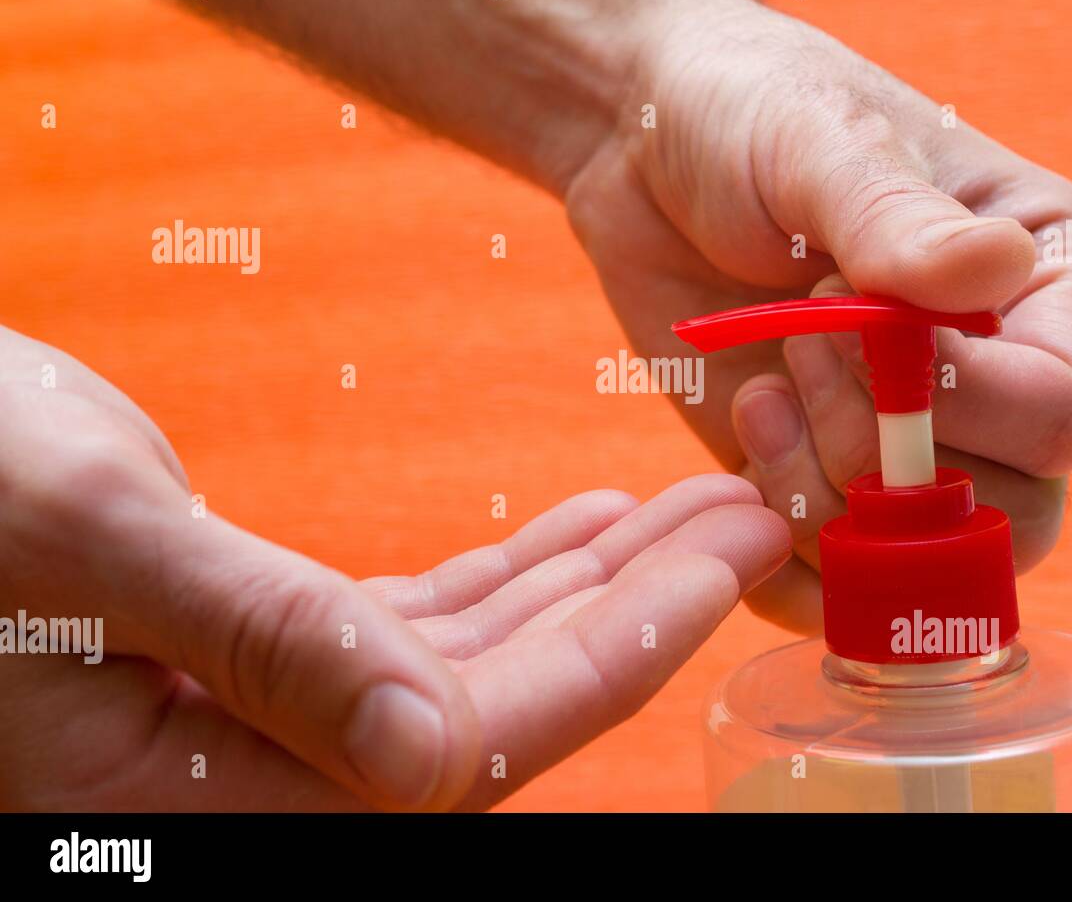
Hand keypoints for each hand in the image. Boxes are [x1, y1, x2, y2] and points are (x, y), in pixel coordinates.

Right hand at [0, 328, 789, 809]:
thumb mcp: (84, 542)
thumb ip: (258, 644)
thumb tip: (426, 755)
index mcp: (194, 800)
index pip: (458, 747)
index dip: (607, 657)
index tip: (720, 565)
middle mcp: (242, 783)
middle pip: (492, 708)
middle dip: (632, 612)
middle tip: (750, 517)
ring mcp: (257, 721)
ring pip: (469, 662)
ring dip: (586, 585)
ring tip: (691, 508)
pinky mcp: (261, 658)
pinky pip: (416, 628)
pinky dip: (509, 575)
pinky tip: (585, 530)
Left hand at [566, 1, 1071, 630]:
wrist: (646, 157)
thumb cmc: (748, 118)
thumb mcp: (818, 144)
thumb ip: (896, 218)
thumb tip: (996, 272)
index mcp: (1043, 284)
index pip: (1063, 410)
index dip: (963, 402)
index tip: (855, 323)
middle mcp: (1000, 379)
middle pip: (1014, 518)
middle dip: (883, 459)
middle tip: (801, 351)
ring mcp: (915, 445)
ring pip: (923, 564)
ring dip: (824, 495)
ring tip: (764, 388)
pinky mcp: (828, 483)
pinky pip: (838, 585)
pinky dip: (782, 542)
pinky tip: (745, 431)